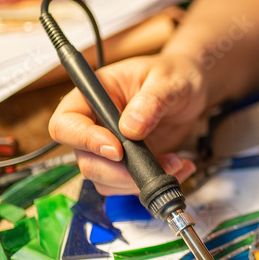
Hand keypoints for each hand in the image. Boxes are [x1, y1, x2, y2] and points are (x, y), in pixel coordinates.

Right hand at [48, 54, 206, 194]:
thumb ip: (151, 100)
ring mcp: (112, 147)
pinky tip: (179, 168)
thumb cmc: (174, 74)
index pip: (66, 124)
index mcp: (95, 95)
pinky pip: (128, 185)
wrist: (192, 90)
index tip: (117, 149)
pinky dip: (152, 184)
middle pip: (85, 160)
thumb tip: (131, 127)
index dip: (84, 141)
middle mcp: (97, 124)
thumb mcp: (168, 80)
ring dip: (138, 181)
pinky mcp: (129, 163)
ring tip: (175, 163)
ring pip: (105, 179)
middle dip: (118, 172)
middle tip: (152, 167)